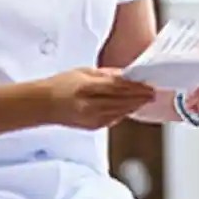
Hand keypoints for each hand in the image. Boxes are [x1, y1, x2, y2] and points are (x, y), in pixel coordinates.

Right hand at [41, 68, 155, 129]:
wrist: (45, 105)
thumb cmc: (61, 85)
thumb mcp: (83, 71)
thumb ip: (106, 74)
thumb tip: (126, 75)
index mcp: (86, 88)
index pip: (117, 88)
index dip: (135, 87)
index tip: (148, 85)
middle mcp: (89, 105)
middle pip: (121, 102)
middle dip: (139, 98)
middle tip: (153, 93)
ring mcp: (91, 118)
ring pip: (120, 113)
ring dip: (134, 106)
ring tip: (146, 100)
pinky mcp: (92, 127)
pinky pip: (113, 120)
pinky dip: (124, 113)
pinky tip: (131, 108)